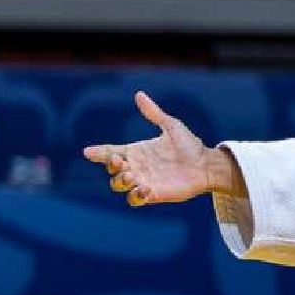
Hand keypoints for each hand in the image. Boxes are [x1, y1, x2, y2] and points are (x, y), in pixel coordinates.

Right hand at [83, 92, 220, 205]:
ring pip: (120, 186)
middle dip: (111, 167)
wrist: (206, 164)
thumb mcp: (171, 126)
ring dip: (121, 182)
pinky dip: (136, 196)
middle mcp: (137, 167)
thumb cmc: (189, 145)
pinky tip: (144, 189)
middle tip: (120, 162)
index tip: (88, 152)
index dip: (98, 152)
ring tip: (132, 176)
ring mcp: (144, 181)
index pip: (111, 151)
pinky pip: (136, 200)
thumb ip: (154, 113)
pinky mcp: (154, 194)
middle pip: (113, 171)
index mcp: (136, 151)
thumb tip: (139, 95)